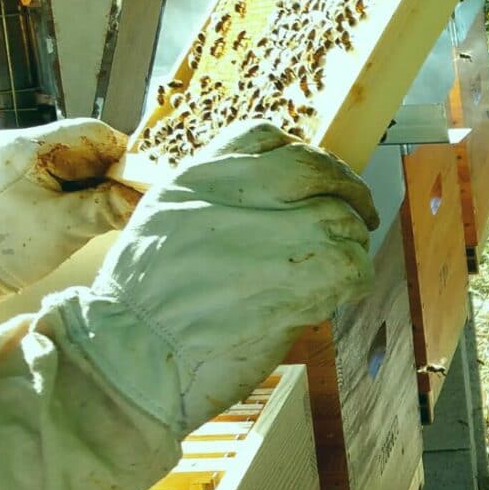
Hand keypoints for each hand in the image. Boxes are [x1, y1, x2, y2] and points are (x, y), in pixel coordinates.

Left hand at [0, 119, 140, 289]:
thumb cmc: (4, 246)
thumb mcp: (63, 228)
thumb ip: (107, 208)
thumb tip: (146, 197)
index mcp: (30, 145)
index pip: (95, 133)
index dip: (124, 156)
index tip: (139, 184)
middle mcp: (20, 141)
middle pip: (85, 146)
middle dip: (109, 173)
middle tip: (121, 204)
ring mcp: (13, 157)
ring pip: (73, 161)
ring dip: (92, 184)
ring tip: (96, 212)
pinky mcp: (11, 175)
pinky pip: (56, 173)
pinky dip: (73, 190)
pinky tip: (75, 212)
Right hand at [51, 121, 377, 434]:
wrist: (129, 353)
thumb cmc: (141, 307)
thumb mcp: (166, 224)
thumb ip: (220, 207)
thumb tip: (281, 211)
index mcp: (200, 175)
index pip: (266, 136)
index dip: (301, 154)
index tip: (315, 181)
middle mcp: (237, 193)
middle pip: (317, 169)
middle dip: (346, 191)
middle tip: (360, 216)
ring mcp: (274, 232)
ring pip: (343, 219)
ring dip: (350, 243)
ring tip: (339, 267)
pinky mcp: (303, 278)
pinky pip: (353, 266)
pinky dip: (353, 281)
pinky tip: (333, 298)